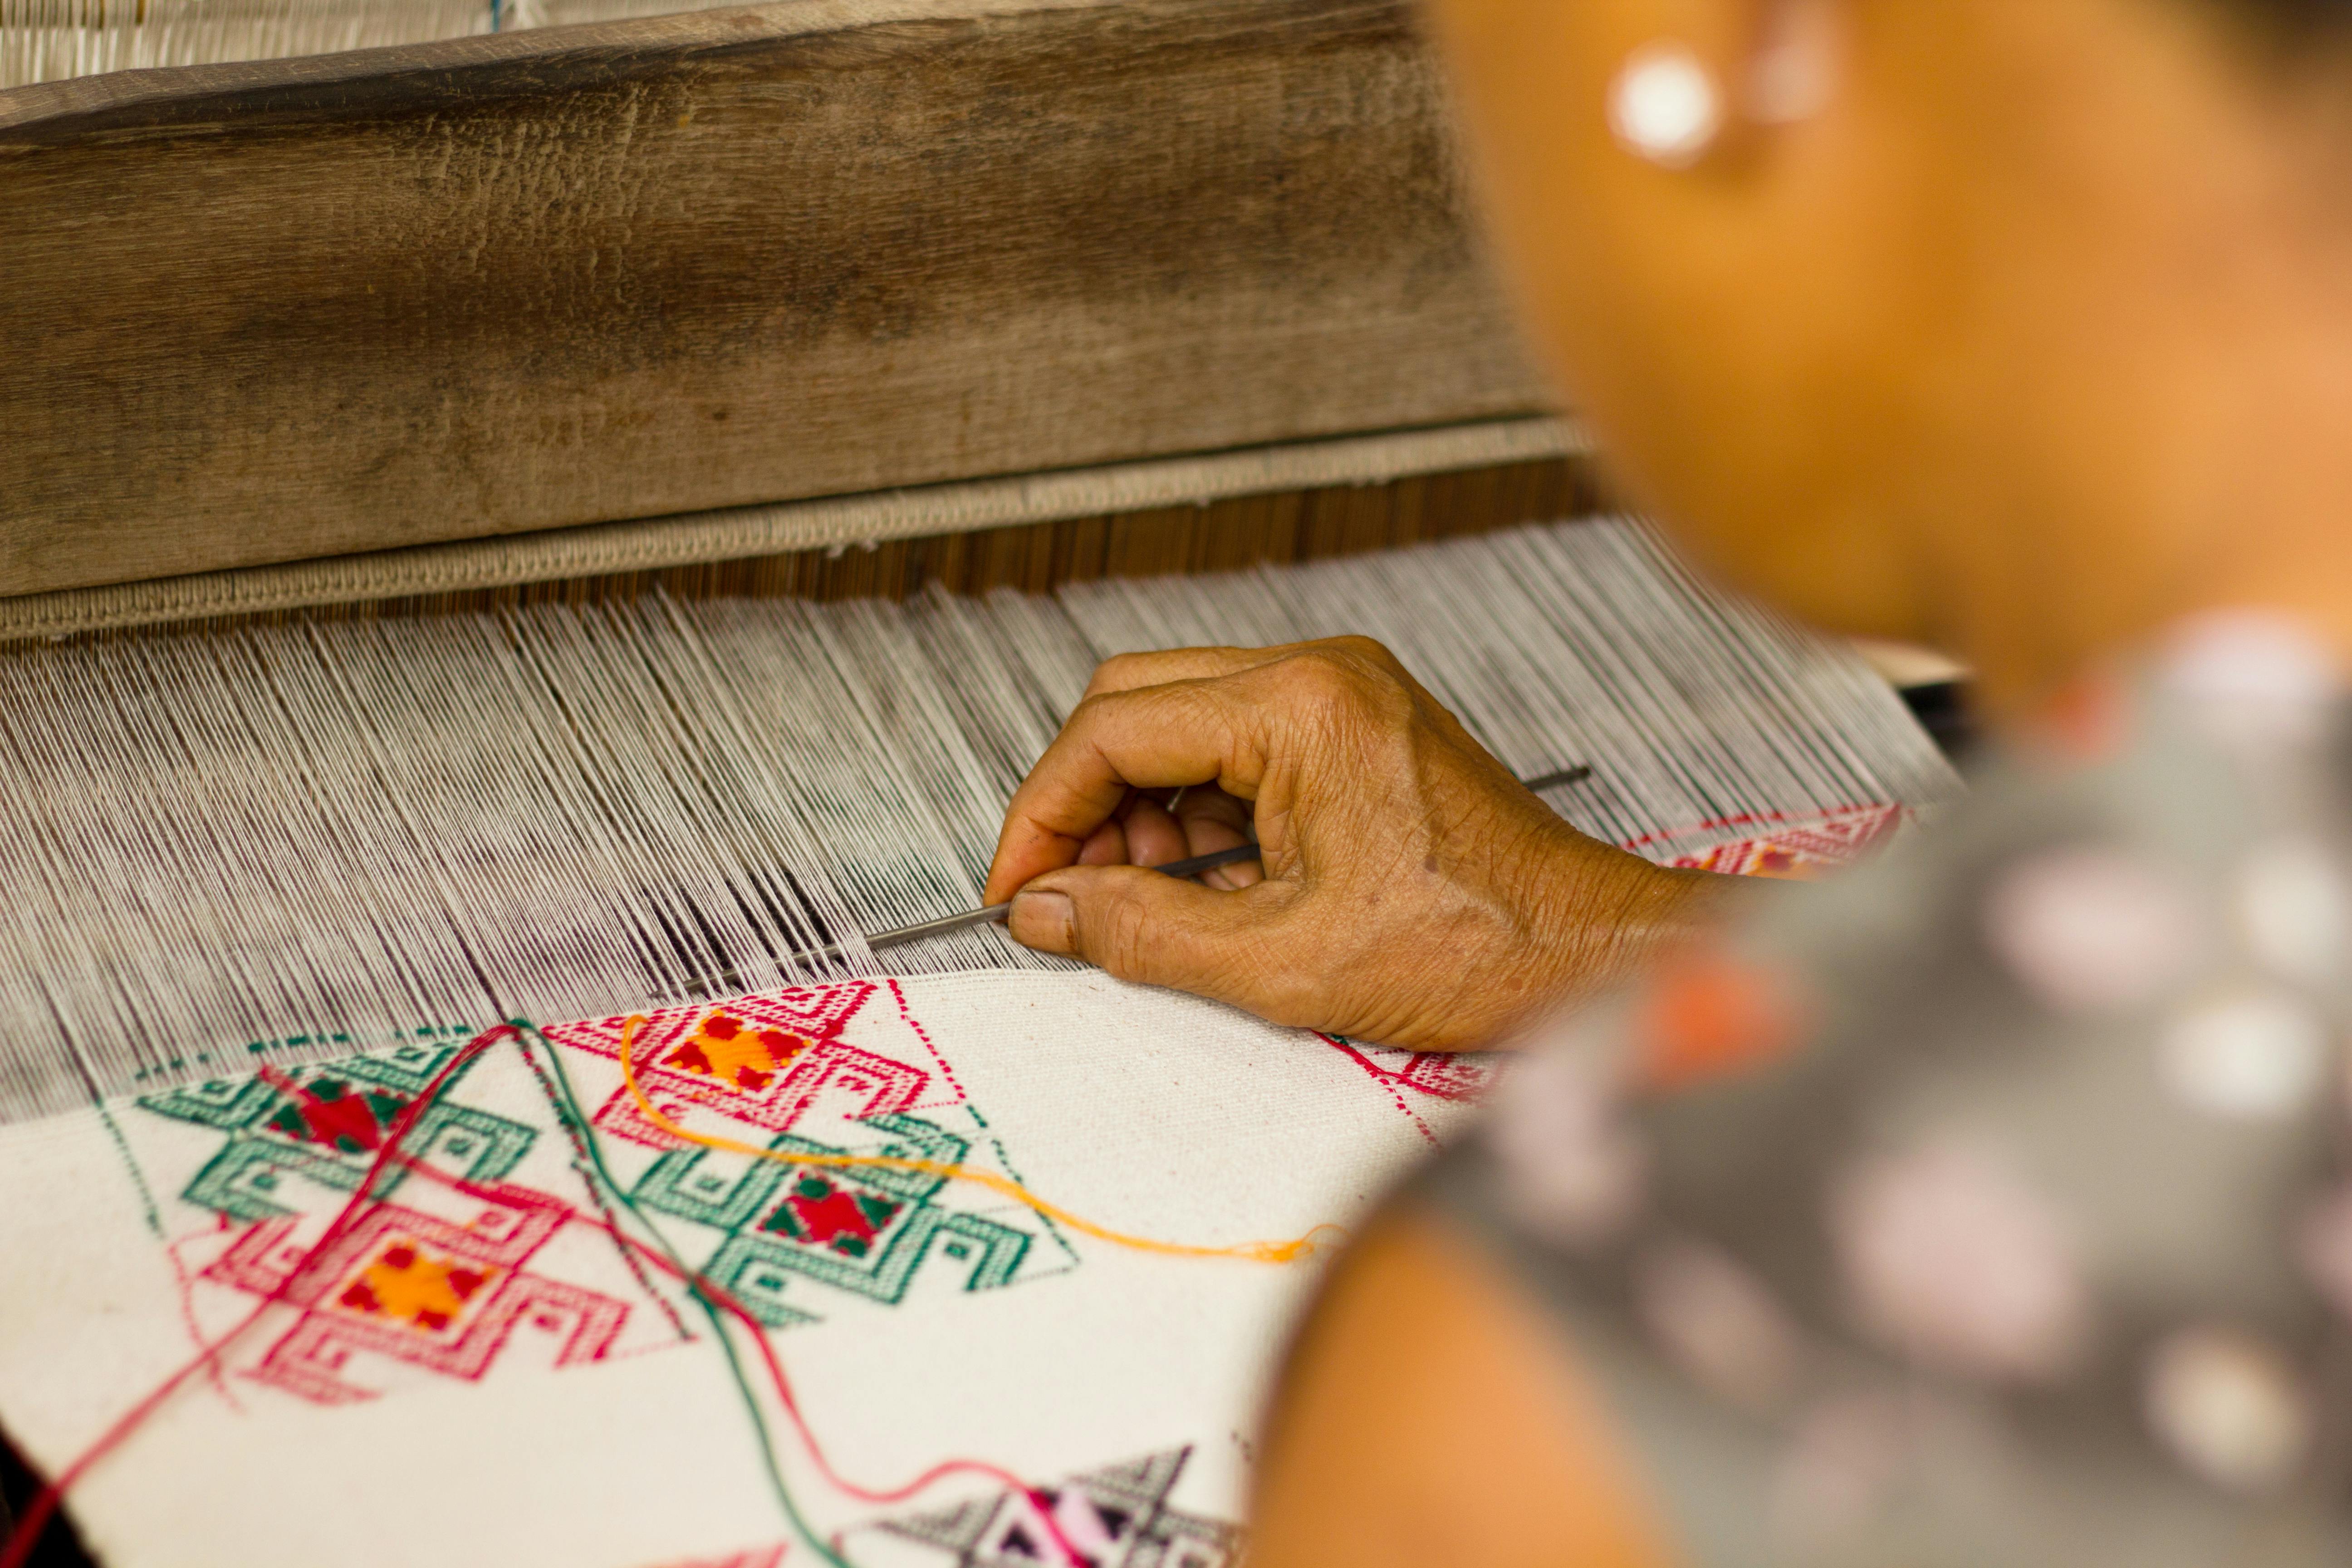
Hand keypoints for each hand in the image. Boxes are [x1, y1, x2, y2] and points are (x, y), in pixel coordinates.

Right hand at [980, 637, 1726, 1050]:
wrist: (1583, 952)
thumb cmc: (1470, 949)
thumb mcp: (1278, 961)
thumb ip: (1140, 931)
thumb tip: (1045, 911)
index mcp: (1298, 706)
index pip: (1113, 729)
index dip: (1044, 814)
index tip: (1018, 888)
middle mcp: (1320, 674)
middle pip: (1137, 705)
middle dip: (1088, 806)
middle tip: (1074, 898)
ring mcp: (1344, 694)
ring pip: (1185, 726)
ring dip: (1147, 814)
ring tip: (1161, 907)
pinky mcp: (1360, 727)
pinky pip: (1242, 749)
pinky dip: (1206, 814)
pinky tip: (1219, 890)